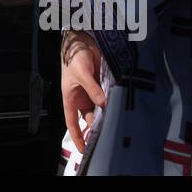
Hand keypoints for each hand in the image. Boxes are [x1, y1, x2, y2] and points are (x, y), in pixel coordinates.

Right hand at [61, 33, 105, 154]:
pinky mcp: (102, 86)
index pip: (72, 122)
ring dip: (107, 116)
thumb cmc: (74, 57)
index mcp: (70, 99)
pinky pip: (108, 98)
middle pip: (90, 119)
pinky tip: (121, 109)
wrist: (83, 41)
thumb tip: (102, 103)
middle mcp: (82, 99)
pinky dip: (113, 104)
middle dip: (97, 127)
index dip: (77, 136)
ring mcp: (93, 93)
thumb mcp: (81, 73)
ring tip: (117, 125)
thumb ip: (92, 88)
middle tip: (109, 137)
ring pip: (100, 110)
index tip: (83, 150)